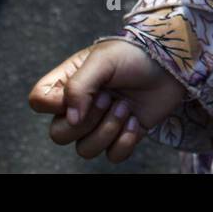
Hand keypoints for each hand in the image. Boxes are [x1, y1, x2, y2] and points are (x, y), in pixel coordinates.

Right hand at [28, 40, 187, 162]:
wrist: (172, 64)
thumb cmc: (134, 55)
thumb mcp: (103, 60)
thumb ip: (79, 86)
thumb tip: (70, 119)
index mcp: (68, 82)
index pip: (39, 102)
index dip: (56, 104)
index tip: (84, 90)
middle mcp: (79, 105)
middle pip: (58, 134)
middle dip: (88, 120)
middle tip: (110, 98)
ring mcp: (100, 123)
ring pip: (85, 150)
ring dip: (108, 129)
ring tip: (126, 107)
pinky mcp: (121, 135)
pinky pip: (112, 156)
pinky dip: (125, 140)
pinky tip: (136, 120)